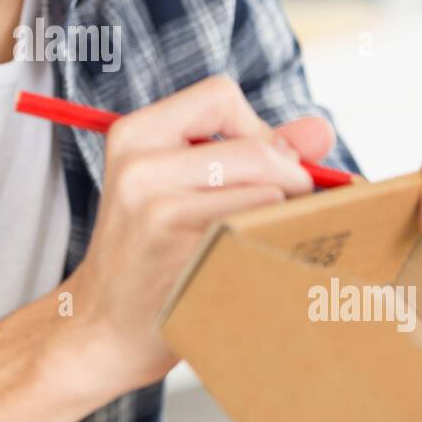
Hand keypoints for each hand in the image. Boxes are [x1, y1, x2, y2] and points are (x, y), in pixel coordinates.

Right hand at [66, 74, 331, 393]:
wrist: (101, 325)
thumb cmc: (150, 252)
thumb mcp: (178, 184)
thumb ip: (250, 149)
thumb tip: (320, 130)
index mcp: (134, 135)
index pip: (220, 96)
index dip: (255, 127)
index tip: (257, 164)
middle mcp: (140, 167)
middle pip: (259, 151)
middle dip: (288, 180)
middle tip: (275, 212)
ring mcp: (159, 213)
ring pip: (268, 194)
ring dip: (281, 220)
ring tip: (254, 241)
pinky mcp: (182, 257)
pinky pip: (259, 236)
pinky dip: (268, 248)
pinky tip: (246, 264)